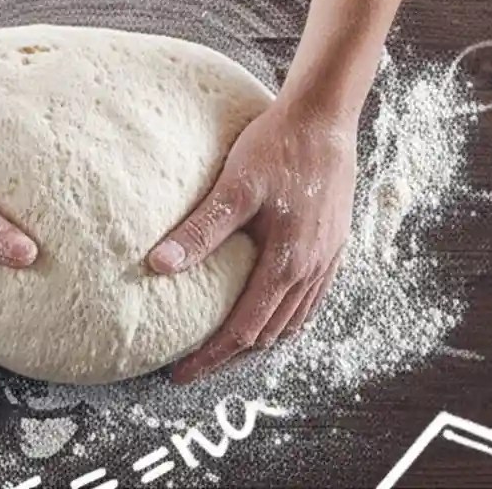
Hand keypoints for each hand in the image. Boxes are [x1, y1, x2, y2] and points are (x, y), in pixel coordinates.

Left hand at [145, 97, 356, 383]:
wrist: (324, 117)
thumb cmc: (277, 147)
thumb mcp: (233, 187)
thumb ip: (199, 231)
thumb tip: (158, 266)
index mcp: (287, 262)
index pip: (243, 329)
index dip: (211, 356)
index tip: (181, 373)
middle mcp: (312, 269)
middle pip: (269, 333)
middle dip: (231, 354)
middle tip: (195, 364)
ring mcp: (327, 258)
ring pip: (293, 321)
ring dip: (260, 339)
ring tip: (226, 346)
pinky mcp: (333, 244)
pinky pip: (311, 299)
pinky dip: (286, 317)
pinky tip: (269, 311)